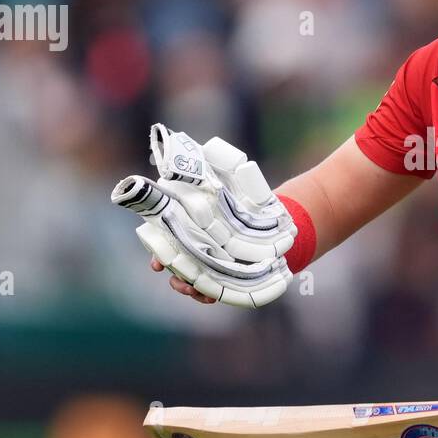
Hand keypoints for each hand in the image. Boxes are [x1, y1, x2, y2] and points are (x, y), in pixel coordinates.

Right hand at [112, 124, 296, 307]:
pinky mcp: (231, 275)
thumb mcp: (227, 175)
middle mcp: (198, 246)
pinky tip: (211, 296)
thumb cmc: (248, 196)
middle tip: (177, 277)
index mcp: (191, 226)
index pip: (166, 242)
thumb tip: (174, 141)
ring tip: (194, 289)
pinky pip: (217, 290)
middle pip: (178, 265)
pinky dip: (212, 295)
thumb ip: (204, 165)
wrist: (281, 217)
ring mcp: (214, 262)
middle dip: (174, 273)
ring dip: (191, 287)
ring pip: (194, 280)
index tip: (156, 262)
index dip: (158, 252)